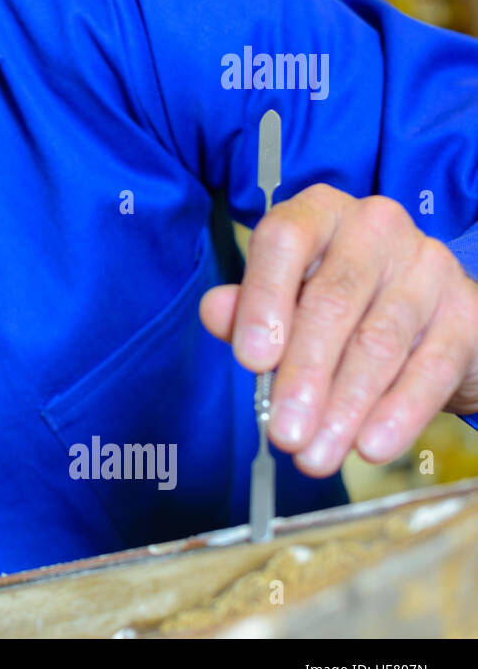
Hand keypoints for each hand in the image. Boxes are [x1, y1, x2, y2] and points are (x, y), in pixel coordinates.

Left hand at [200, 183, 477, 477]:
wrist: (426, 315)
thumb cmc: (336, 301)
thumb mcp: (284, 297)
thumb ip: (246, 308)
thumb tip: (215, 311)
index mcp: (319, 213)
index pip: (284, 240)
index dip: (263, 299)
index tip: (252, 361)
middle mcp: (375, 227)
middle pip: (332, 302)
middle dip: (303, 376)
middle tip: (284, 433)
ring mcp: (427, 266)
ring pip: (378, 342)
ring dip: (344, 407)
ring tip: (316, 455)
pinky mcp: (466, 312)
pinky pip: (429, 367)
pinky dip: (397, 412)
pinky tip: (370, 446)